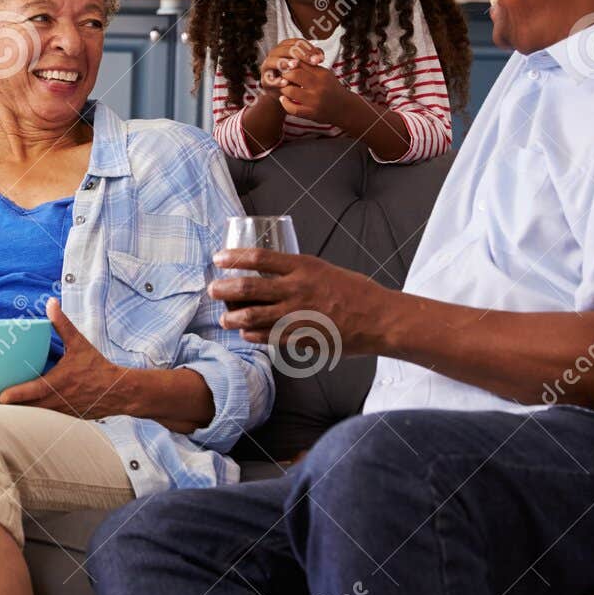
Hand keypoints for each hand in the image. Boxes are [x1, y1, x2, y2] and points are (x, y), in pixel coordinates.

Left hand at [0, 298, 123, 414]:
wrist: (119, 392)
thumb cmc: (97, 367)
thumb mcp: (79, 344)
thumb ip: (62, 325)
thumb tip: (51, 303)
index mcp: (60, 382)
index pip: (35, 390)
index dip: (18, 394)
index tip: (1, 397)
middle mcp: (59, 400)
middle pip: (28, 409)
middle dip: (9, 409)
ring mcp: (61, 413)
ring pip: (34, 417)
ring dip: (17, 415)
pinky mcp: (64, 419)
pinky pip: (43, 421)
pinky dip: (30, 419)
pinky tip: (16, 417)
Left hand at [209, 248, 390, 355]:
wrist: (380, 318)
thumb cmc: (355, 291)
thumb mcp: (324, 270)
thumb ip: (297, 273)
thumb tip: (269, 276)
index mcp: (303, 267)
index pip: (258, 258)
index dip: (233, 257)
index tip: (218, 258)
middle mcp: (296, 289)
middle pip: (247, 287)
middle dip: (223, 289)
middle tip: (213, 290)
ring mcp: (297, 314)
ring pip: (252, 316)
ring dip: (233, 317)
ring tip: (224, 318)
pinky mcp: (301, 336)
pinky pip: (268, 337)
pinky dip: (253, 335)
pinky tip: (246, 334)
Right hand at [257, 39, 320, 96]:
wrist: (287, 94)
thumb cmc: (298, 76)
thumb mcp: (307, 66)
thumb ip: (313, 58)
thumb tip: (320, 55)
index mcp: (285, 47)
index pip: (296, 42)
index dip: (308, 48)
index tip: (320, 58)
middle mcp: (275, 54)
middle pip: (285, 49)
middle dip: (300, 54)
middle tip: (312, 62)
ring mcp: (267, 66)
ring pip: (272, 60)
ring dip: (284, 62)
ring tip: (295, 65)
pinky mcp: (264, 80)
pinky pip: (268, 79)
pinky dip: (276, 80)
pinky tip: (286, 83)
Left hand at [274, 55, 350, 121]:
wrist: (345, 108)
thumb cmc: (331, 89)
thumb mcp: (325, 74)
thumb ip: (310, 67)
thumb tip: (291, 59)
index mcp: (322, 74)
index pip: (301, 63)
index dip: (290, 64)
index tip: (286, 67)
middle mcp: (319, 86)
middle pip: (294, 75)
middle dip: (284, 75)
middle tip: (282, 78)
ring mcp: (315, 101)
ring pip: (290, 91)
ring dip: (283, 89)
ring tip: (284, 88)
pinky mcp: (311, 113)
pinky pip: (292, 108)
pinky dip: (285, 103)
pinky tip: (284, 99)